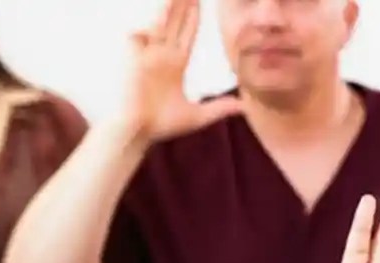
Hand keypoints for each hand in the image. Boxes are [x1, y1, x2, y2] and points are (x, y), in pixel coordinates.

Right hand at [119, 0, 242, 142]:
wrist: (139, 133)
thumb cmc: (163, 125)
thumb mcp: (199, 116)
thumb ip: (221, 108)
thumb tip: (245, 107)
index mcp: (175, 66)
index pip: (186, 36)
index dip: (193, 19)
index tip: (200, 3)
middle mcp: (162, 57)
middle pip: (174, 25)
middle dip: (182, 7)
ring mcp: (147, 58)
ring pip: (159, 27)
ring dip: (167, 11)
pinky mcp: (134, 63)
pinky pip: (136, 38)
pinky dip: (144, 31)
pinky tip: (155, 27)